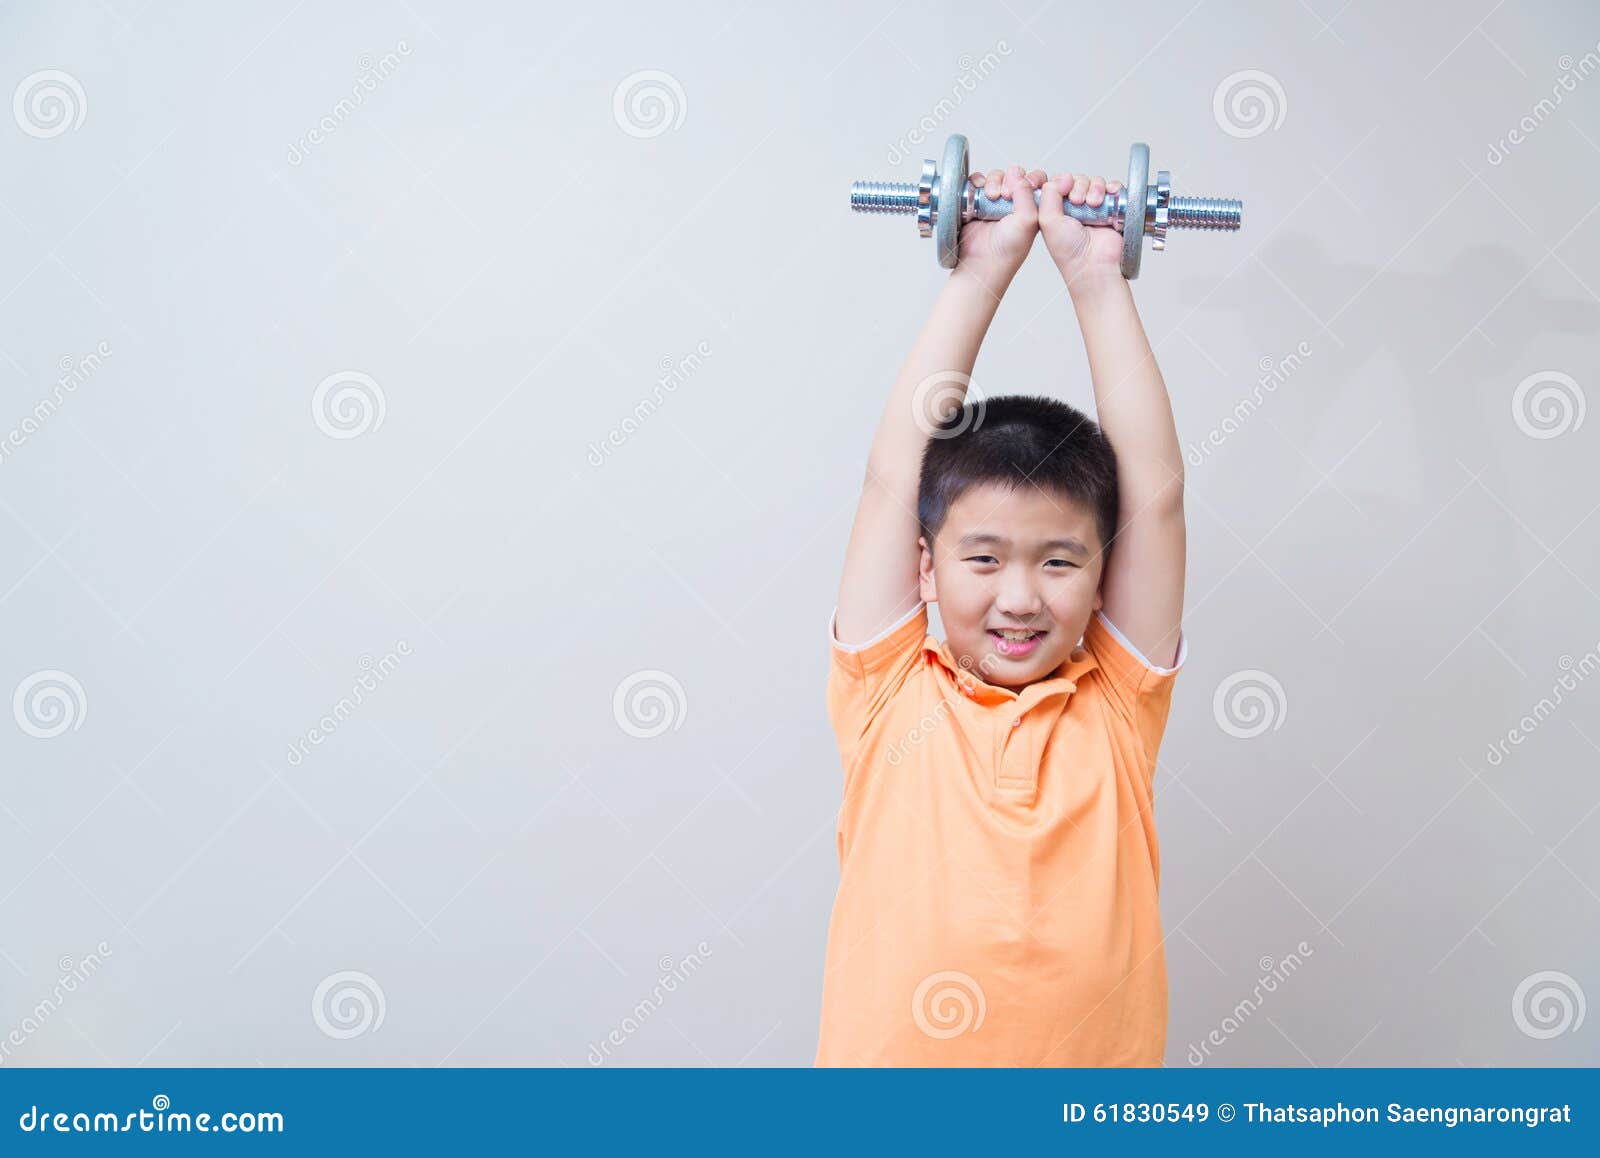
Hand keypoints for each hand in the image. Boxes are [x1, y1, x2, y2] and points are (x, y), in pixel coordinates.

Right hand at [956, 164, 1044, 287]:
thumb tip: (1016, 172)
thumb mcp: (1028, 220)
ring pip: (996, 177)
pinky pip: (976, 183)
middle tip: (1006, 194)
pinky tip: (980, 195)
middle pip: (1014, 175)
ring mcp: (994, 201)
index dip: (1032, 178)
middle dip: (1010, 179)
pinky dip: (976, 184)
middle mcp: (1014, 202)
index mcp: (1032, 206)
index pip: (1036, 180)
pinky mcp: (976, 202)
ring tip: (992, 196)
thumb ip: (1026, 193)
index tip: (1028, 184)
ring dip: (993, 181)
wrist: (982, 261)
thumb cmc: (1007, 249)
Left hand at [1038, 172, 1124, 289]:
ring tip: (1093, 204)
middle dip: (1078, 186)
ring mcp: (1094, 208)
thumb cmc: (1070, 251)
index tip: (1063, 189)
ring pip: (1095, 182)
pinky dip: (1111, 188)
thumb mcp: (1048, 221)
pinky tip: (1106, 197)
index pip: (1059, 183)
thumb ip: (1049, 194)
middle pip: (1077, 179)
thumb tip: (1062, 177)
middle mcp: (1075, 208)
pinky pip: (1113, 188)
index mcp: (1057, 209)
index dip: (1061, 181)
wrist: (1093, 264)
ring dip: (1094, 188)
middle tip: (1077, 201)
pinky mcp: (1112, 209)